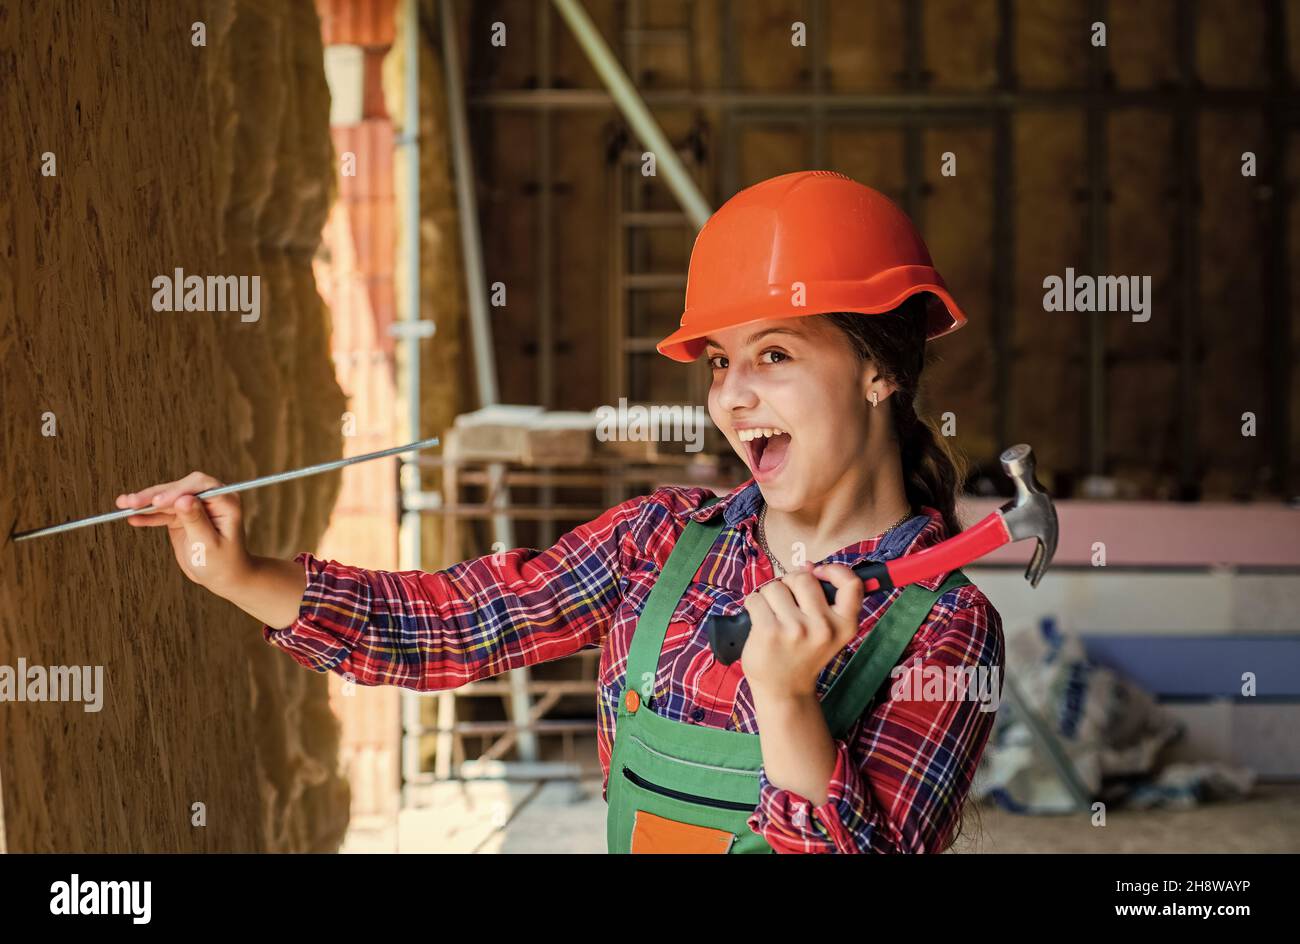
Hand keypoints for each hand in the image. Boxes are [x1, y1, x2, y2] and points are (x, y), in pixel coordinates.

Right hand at [115, 471, 251, 593]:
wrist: (223, 577)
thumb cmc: (223, 563)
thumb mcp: (208, 544)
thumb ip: (196, 521)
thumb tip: (184, 499)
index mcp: (226, 501)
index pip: (199, 486)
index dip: (177, 490)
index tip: (157, 501)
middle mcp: (211, 499)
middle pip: (179, 489)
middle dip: (154, 495)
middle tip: (131, 502)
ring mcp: (194, 506)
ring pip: (167, 499)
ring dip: (145, 503)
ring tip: (123, 505)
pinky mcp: (181, 516)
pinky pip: (162, 513)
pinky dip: (147, 516)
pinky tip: (132, 517)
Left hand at [739, 562, 864, 701]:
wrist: (784, 689)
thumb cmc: (802, 653)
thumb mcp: (827, 631)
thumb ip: (823, 598)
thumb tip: (807, 565)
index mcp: (844, 626)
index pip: (852, 584)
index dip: (835, 570)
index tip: (818, 573)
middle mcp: (823, 628)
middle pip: (803, 578)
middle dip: (790, 584)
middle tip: (787, 604)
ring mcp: (796, 630)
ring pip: (775, 587)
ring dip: (769, 597)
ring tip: (773, 617)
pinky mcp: (769, 632)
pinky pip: (755, 599)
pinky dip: (753, 605)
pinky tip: (759, 622)